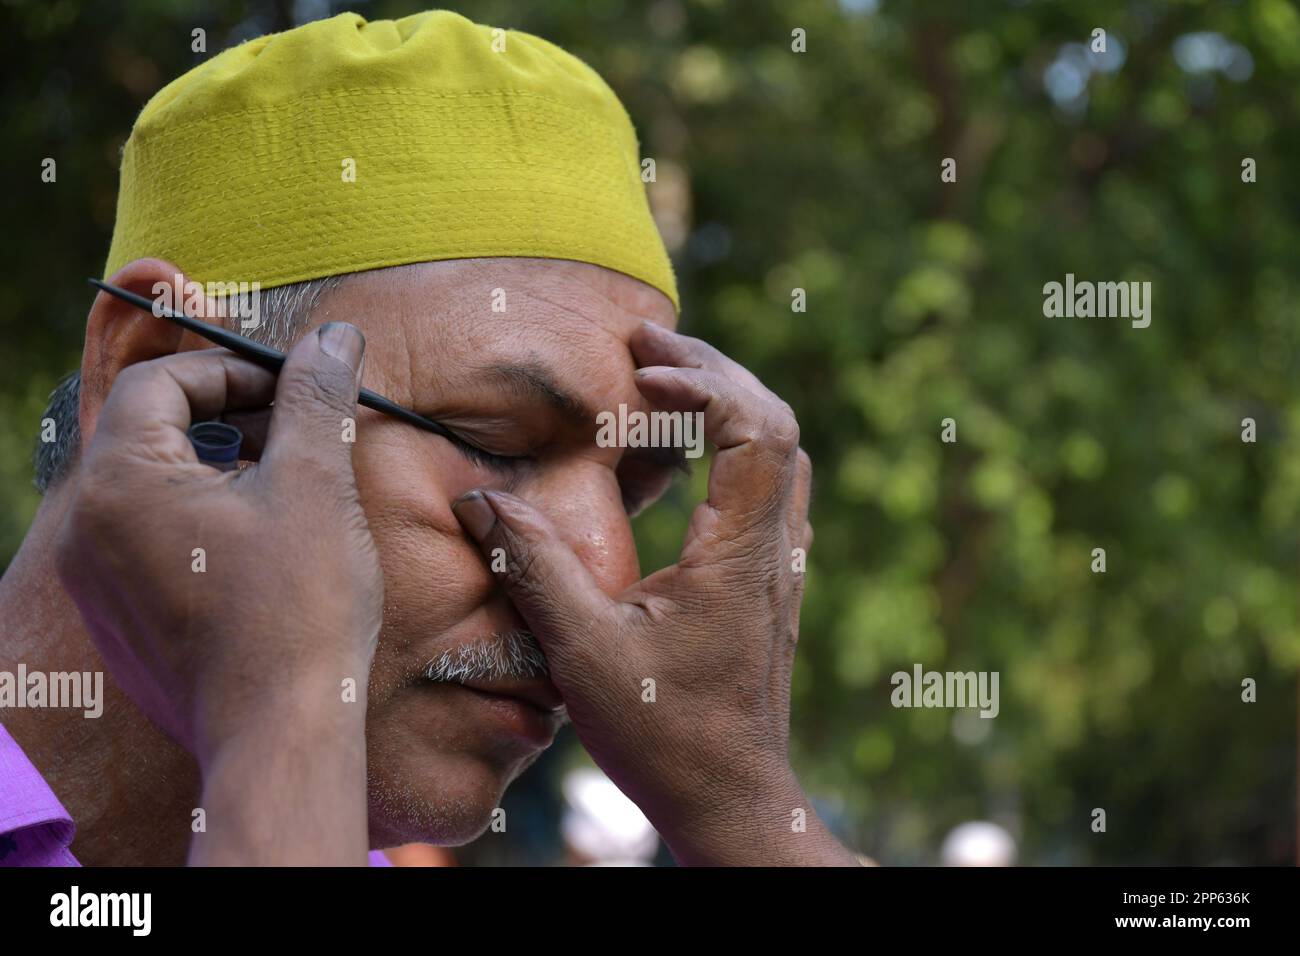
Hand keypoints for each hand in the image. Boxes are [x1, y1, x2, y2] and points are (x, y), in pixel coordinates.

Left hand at [55, 322, 381, 863]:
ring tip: (287, 487)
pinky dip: (200, 522)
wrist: (279, 734)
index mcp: (120, 480)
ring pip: (150, 488)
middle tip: (296, 431)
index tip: (291, 387)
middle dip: (227, 418)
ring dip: (216, 469)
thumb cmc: (297, 608)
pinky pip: (148, 542)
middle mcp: (86, 527)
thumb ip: (315, 399)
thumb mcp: (317, 485)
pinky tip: (264, 548)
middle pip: (149, 432)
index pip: (160, 383)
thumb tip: (335, 336)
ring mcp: (96, 582)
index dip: (230, 369)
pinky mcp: (118, 623)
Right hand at [451, 321, 856, 865]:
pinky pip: (770, 481)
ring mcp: (781, 563)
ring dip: (728, 400)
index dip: (704, 380)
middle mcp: (775, 549)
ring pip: (780, 449)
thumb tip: (478, 500)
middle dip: (712, 368)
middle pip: (776, 420)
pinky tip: (687, 447)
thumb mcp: (584, 652)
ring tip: (663, 377)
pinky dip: (733, 440)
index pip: (755, 428)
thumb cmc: (664, 734)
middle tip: (644, 342)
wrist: (730, 797)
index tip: (640, 373)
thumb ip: (533, 567)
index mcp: (741, 555)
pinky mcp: (770, 578)